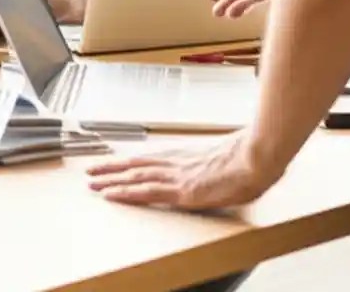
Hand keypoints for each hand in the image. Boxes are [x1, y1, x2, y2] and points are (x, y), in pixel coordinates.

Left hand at [85, 131, 284, 208]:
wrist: (258, 157)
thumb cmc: (250, 158)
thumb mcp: (230, 158)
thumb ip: (219, 162)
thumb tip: (224, 165)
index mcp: (186, 155)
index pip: (150, 159)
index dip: (130, 162)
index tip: (115, 163)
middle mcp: (176, 163)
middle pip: (136, 166)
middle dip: (112, 169)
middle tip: (91, 172)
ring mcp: (176, 176)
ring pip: (134, 177)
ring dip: (110, 180)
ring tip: (92, 183)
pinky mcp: (181, 191)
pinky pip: (145, 192)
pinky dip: (125, 193)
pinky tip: (110, 194)